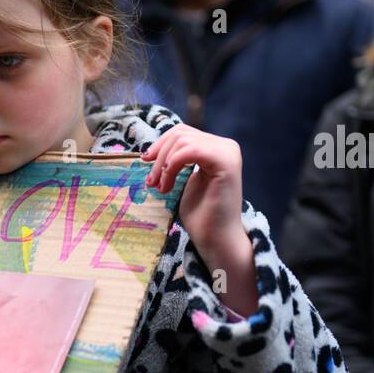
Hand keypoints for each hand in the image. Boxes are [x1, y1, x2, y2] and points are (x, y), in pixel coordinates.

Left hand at [143, 125, 256, 315]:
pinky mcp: (226, 162)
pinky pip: (190, 151)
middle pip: (181, 134)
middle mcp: (226, 146)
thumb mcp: (184, 181)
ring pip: (183, 141)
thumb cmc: (200, 216)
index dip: (160, 145)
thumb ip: (176, 160)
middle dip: (159, 155)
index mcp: (217, 148)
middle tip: (151, 181)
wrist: (215, 239)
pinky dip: (172, 166)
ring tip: (159, 187)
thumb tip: (152, 149)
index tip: (145, 162)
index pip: (183, 132)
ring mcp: (228, 152)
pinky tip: (167, 186)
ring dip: (163, 164)